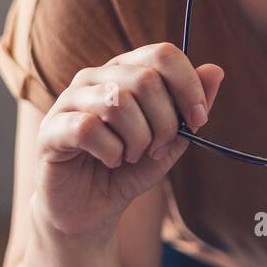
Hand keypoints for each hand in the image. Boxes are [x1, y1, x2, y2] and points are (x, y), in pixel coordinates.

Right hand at [33, 42, 224, 237]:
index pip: (162, 54)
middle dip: (164, 123)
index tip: (198, 120)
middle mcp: (95, 78)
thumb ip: (192, 108)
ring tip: (131, 156)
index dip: (188, 86)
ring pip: (118, 102)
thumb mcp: (170, 142)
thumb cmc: (127, 170)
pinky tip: (110, 161)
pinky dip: (111, 151)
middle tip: (156, 148)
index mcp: (125, 72)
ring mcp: (69, 100)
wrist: (90, 211)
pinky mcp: (51, 129)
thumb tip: (216, 70)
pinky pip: (89, 128)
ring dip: (138, 139)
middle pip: (145, 80)